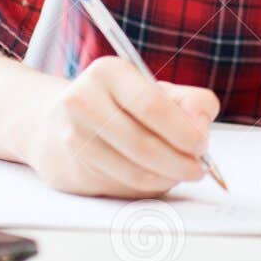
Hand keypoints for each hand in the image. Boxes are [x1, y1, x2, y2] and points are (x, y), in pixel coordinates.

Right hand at [21, 57, 219, 197]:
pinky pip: (121, 187)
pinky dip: (147, 187)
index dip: (183, 130)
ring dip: (166, 178)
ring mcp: (72, 138)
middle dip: (180, 162)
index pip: (152, 105)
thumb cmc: (121, 105)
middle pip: (143, 144)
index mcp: (108, 73)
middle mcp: (83, 102)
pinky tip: (157, 178)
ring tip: (181, 173)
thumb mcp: (157, 90)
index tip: (202, 145)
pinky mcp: (71, 169)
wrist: (58, 123)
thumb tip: (201, 128)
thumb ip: (192, 102)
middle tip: (198, 168)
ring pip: (132, 171)